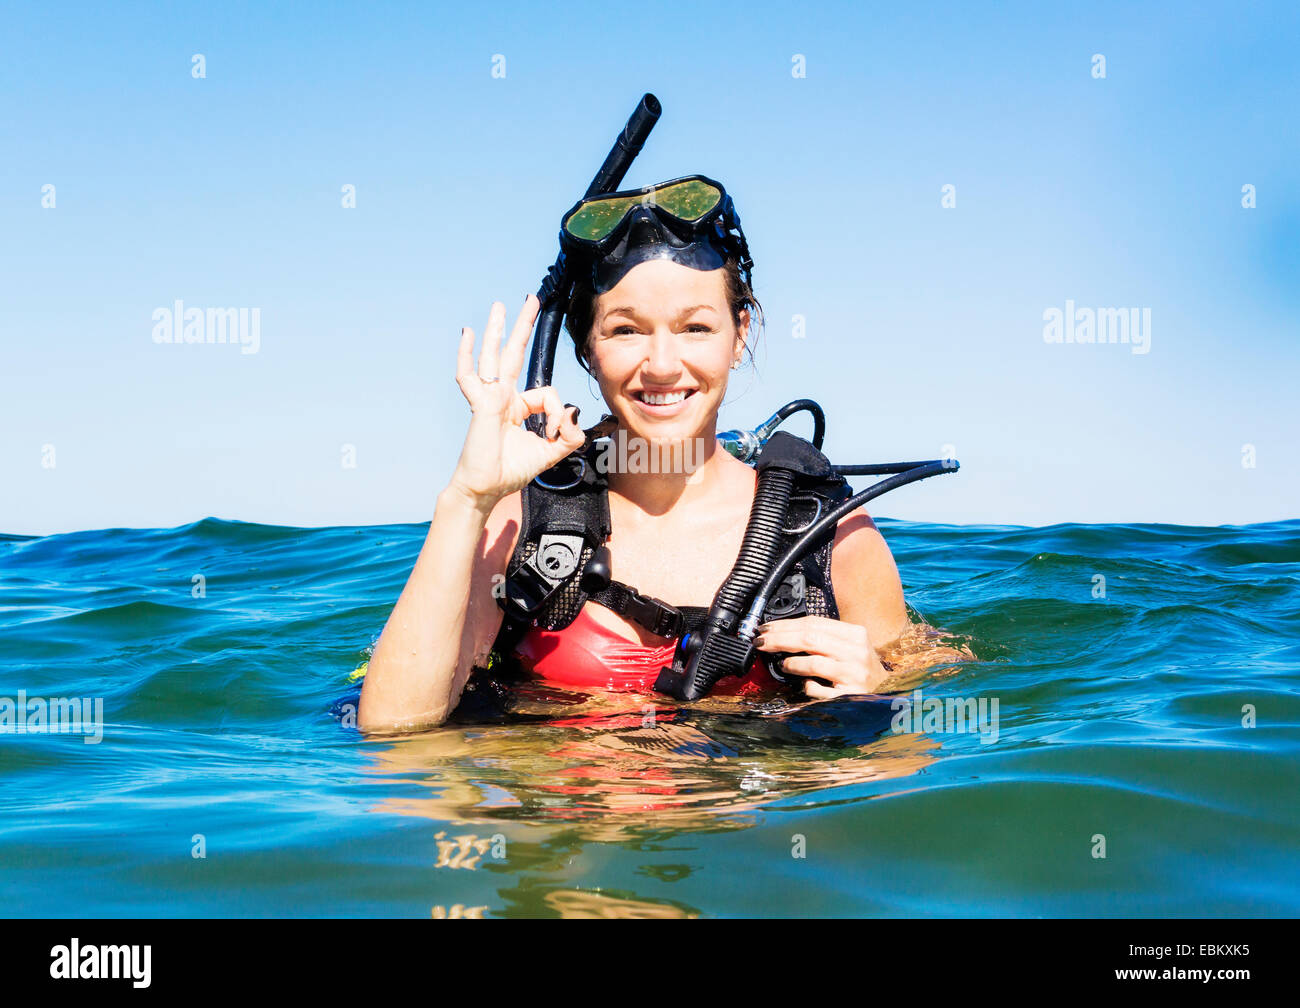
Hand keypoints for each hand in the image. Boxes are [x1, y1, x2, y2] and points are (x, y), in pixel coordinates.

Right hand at [449, 296, 585, 506]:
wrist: (486, 488)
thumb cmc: (510, 471)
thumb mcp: (550, 453)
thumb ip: (569, 436)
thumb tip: (576, 414)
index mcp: (517, 406)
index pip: (546, 393)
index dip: (558, 412)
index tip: (556, 434)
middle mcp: (503, 397)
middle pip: (514, 353)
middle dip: (524, 326)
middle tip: (532, 300)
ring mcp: (489, 398)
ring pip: (494, 357)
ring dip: (498, 329)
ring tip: (501, 306)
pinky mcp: (480, 406)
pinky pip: (470, 377)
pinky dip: (467, 355)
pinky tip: (468, 333)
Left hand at [753, 616, 888, 698]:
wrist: (886, 695)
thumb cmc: (860, 669)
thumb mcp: (848, 647)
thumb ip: (823, 638)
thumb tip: (784, 633)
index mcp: (855, 634)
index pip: (813, 623)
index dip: (785, 625)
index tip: (766, 629)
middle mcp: (857, 651)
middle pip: (809, 639)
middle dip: (780, 639)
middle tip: (761, 642)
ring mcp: (855, 674)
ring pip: (813, 662)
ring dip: (791, 663)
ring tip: (783, 664)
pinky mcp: (850, 696)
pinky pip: (819, 689)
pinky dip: (806, 685)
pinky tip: (803, 684)